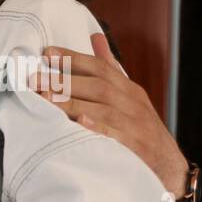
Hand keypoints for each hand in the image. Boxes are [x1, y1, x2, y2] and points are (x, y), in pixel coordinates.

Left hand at [34, 33, 190, 197]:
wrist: (167, 164)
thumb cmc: (139, 126)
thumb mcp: (127, 94)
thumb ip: (109, 67)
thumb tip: (95, 37)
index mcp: (128, 89)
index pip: (100, 67)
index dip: (73, 58)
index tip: (47, 52)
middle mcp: (131, 102)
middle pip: (97, 85)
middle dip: (64, 80)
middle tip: (34, 77)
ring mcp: (134, 123)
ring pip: (102, 108)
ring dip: (71, 102)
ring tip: (45, 97)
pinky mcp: (133, 146)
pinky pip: (114, 135)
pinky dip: (97, 127)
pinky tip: (80, 121)